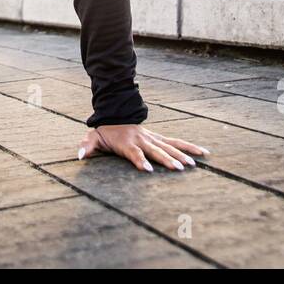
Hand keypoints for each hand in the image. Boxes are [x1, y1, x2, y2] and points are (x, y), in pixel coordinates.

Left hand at [77, 124, 209, 171]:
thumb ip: (87, 147)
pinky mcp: (159, 138)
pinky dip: (190, 146)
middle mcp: (142, 140)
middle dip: (167, 160)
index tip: (147, 170)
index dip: (140, 160)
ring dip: (182, 155)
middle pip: (156, 151)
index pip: (134, 153)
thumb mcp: (93, 137)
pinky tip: (203, 153)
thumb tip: (79, 156)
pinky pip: (176, 142)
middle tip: (178, 169)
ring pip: (170, 146)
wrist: (117, 113)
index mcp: (127, 142)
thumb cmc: (105, 131)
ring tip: (193, 164)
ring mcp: (152, 138)